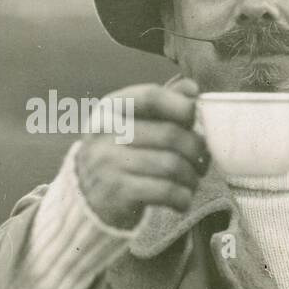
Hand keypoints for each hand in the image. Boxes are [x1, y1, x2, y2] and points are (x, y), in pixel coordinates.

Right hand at [75, 80, 209, 229]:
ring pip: (172, 165)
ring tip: (192, 181)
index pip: (151, 96)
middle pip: (170, 134)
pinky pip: (166, 191)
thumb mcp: (133, 124)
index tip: (193, 119)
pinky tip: (182, 199)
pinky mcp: (117, 192)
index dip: (181, 105)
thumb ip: (162, 103)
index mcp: (110, 109)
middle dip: (196, 150)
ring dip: (191, 177)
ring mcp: (109, 162)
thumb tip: (192, 89)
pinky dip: (183, 197)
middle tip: (202, 161)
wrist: (87, 199)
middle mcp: (105, 132)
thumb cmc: (121, 155)